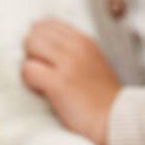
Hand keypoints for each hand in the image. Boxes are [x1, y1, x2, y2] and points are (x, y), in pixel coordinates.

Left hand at [22, 18, 121, 144]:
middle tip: (40, 69)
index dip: (39, 39)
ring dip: (30, 64)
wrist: (116, 120)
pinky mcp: (59, 83)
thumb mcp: (93, 61)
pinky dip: (29, 81)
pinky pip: (28, 70)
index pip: (48, 24)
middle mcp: (76, 47)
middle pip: (36, 33)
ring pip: (30, 45)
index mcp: (84, 41)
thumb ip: (74, 49)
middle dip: (31, 51)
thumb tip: (41, 39)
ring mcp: (68, 64)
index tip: (43, 57)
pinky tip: (42, 91)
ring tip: (41, 80)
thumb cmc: (102, 97)